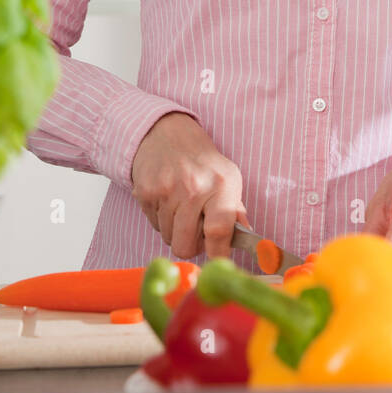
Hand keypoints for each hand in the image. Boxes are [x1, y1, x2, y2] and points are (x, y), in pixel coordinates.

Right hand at [130, 112, 248, 260]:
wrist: (166, 134)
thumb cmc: (203, 162)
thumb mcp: (229, 178)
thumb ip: (236, 212)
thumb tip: (246, 241)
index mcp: (221, 185)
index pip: (219, 231)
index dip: (218, 253)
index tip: (218, 258)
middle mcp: (193, 188)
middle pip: (185, 245)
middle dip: (192, 245)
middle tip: (196, 228)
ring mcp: (166, 191)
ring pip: (168, 238)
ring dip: (176, 231)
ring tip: (182, 209)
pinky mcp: (145, 193)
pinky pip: (154, 226)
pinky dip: (162, 220)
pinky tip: (168, 201)